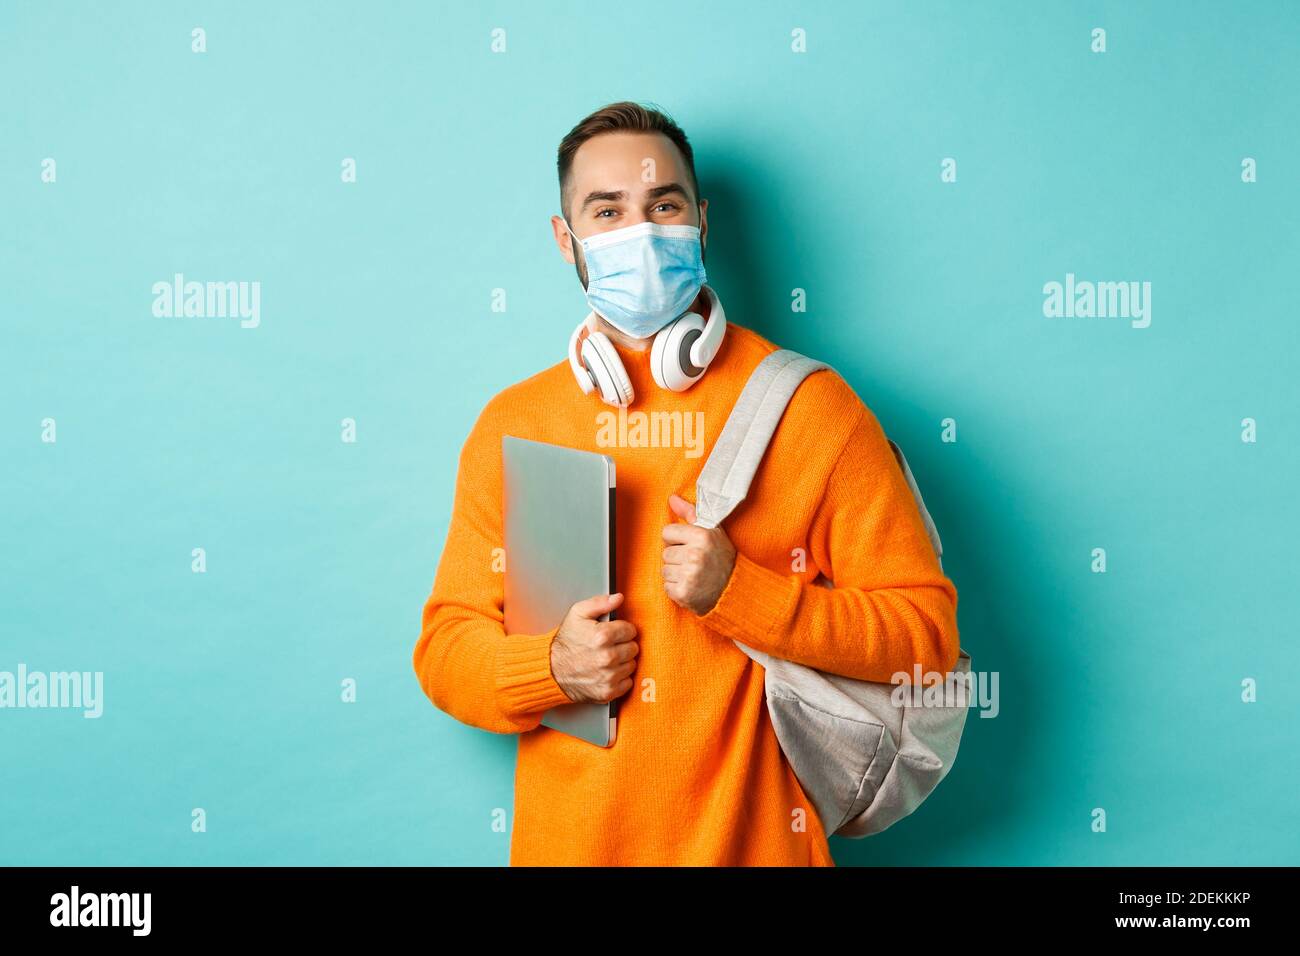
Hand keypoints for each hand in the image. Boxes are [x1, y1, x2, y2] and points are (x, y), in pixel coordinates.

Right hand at [550, 592, 638, 703]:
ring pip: (631, 665)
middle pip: (633, 648)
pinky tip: (607, 672)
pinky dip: (620, 678)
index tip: (613, 633)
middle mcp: (607, 657)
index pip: (631, 630)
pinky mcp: (608, 692)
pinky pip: (628, 682)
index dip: (622, 630)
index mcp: (602, 636)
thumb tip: (618, 598)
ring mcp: (608, 676)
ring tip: (606, 659)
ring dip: (622, 662)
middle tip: (608, 646)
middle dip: (623, 645)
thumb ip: (600, 603)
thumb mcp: (577, 614)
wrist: (551, 670)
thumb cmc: (565, 642)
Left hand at [661, 493, 736, 615]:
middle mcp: (695, 555)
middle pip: (666, 553)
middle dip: (677, 558)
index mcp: (702, 536)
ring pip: (665, 570)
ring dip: (676, 574)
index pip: (667, 532)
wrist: (735, 589)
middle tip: (694, 563)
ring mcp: (689, 575)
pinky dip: (677, 589)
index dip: (677, 539)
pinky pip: (667, 587)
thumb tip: (672, 498)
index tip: (689, 545)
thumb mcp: (712, 531)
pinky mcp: (684, 593)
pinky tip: (691, 586)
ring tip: (694, 574)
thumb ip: (690, 513)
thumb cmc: (722, 558)